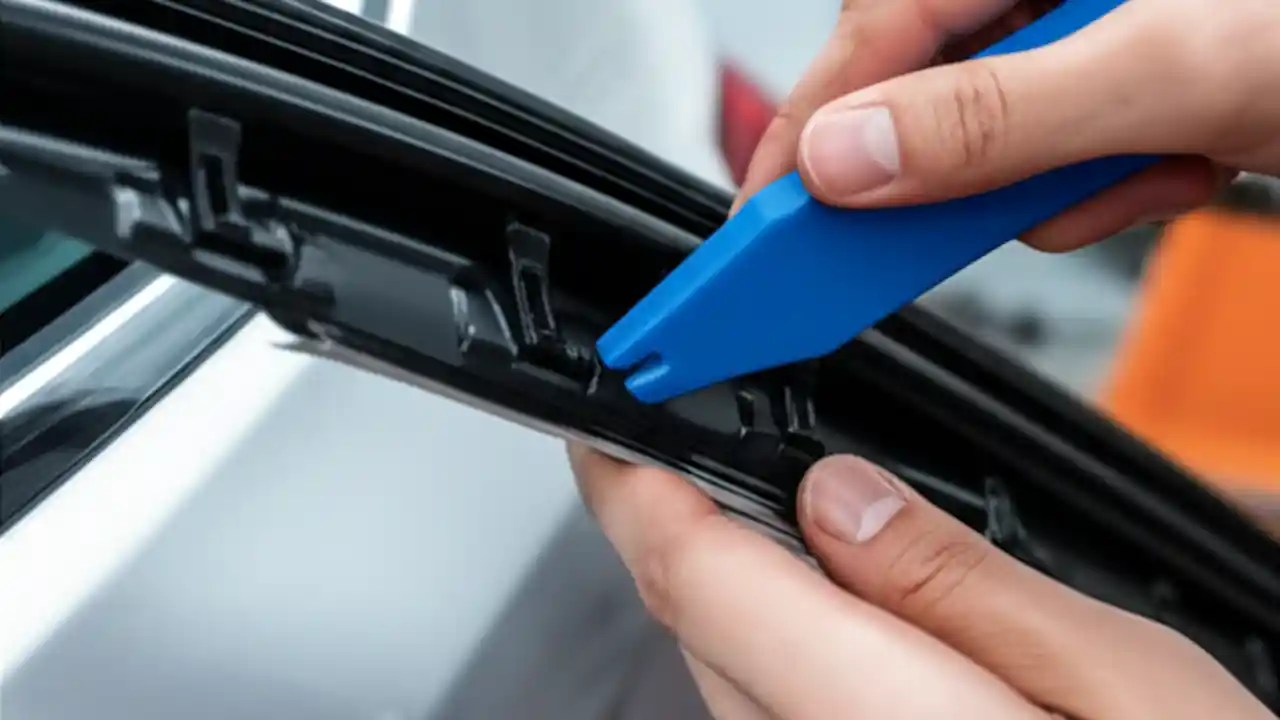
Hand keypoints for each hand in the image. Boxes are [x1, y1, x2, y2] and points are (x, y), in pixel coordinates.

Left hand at [569, 445, 1274, 718]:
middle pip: (696, 626)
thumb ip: (955, 584)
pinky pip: (768, 715)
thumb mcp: (1117, 677)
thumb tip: (837, 499)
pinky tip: (833, 617)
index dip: (632, 488)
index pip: (694, 580)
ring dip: (727, 587)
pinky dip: (775, 649)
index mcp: (877, 719)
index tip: (607, 425)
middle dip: (681, 524)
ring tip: (773, 514)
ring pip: (724, 673)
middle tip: (693, 441)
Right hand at [740, 0, 1279, 250]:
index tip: (769, 228)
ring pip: (1009, 131)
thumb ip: (995, 116)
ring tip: (1160, 162)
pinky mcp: (1135, 73)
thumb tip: (850, 161)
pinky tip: (1185, 162)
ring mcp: (1095, 24)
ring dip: (1072, 178)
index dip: (813, 137)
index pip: (870, 39)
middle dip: (978, 166)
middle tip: (974, 218)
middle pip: (938, 89)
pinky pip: (1078, 145)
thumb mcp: (1175, 63)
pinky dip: (1122, 178)